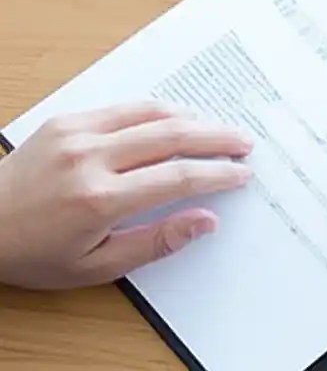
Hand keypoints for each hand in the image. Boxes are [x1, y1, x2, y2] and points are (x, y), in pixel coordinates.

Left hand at [0, 102, 253, 289]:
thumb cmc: (34, 252)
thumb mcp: (96, 266)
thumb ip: (155, 242)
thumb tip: (205, 221)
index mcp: (99, 200)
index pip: (178, 178)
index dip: (217, 175)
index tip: (240, 174)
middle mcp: (90, 159)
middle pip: (173, 137)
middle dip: (216, 139)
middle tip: (244, 144)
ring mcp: (77, 134)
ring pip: (152, 114)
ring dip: (193, 119)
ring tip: (219, 129)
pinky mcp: (67, 121)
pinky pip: (124, 108)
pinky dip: (158, 111)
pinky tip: (177, 119)